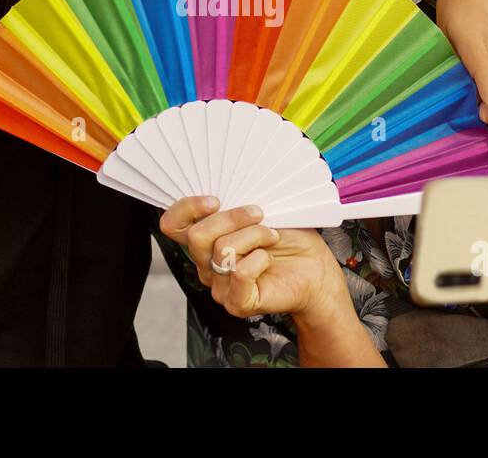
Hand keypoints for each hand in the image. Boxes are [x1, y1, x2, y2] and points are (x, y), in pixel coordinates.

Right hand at [158, 196, 348, 320]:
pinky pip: (240, 273)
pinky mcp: (237, 303)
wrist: (316, 269)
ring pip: (222, 250)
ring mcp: (219, 286)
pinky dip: (260, 259)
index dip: (186, 208)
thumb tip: (227, 185)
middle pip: (196, 236)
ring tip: (273, 237)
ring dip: (255, 235)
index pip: (171, 225)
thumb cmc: (289, 238)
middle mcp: (206, 263)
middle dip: (231, 217)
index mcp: (206, 239)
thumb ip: (236, 201)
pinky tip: (270, 259)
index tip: (215, 199)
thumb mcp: (261, 210)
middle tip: (258, 213)